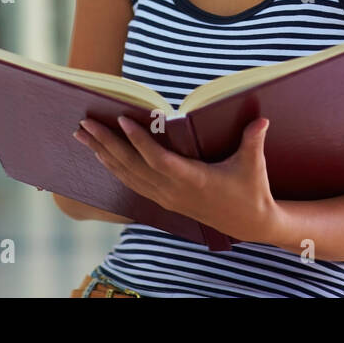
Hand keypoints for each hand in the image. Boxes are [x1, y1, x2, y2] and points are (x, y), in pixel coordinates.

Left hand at [73, 114, 279, 244]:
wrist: (250, 223)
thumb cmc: (251, 190)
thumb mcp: (253, 165)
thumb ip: (253, 140)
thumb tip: (260, 119)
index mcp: (192, 180)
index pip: (157, 159)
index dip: (139, 141)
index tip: (123, 120)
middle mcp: (172, 191)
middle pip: (131, 166)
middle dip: (105, 144)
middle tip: (84, 125)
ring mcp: (166, 197)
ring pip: (127, 175)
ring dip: (103, 154)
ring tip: (83, 136)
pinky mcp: (165, 200)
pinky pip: (132, 183)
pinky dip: (114, 167)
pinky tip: (101, 155)